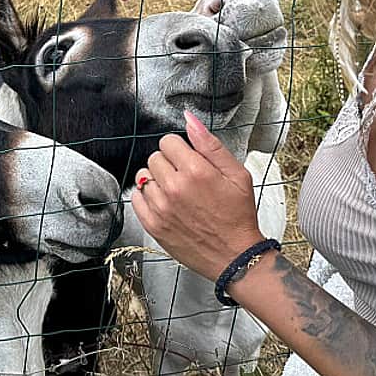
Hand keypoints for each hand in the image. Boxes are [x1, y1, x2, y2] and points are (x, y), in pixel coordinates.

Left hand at [131, 110, 263, 279]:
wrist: (234, 256)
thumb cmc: (238, 215)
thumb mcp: (236, 174)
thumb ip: (210, 144)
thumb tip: (189, 118)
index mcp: (196, 171)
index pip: (168, 141)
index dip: (180, 149)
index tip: (189, 160)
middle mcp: (174, 187)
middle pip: (155, 157)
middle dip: (169, 163)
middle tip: (186, 179)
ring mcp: (161, 207)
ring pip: (144, 176)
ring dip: (157, 180)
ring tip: (176, 192)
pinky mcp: (152, 224)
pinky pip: (136, 198)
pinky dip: (147, 198)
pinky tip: (165, 204)